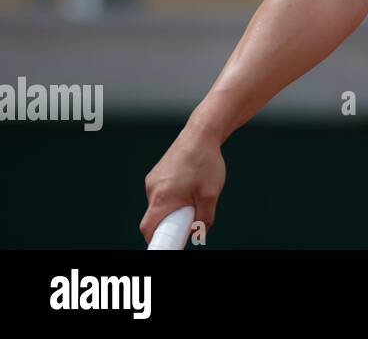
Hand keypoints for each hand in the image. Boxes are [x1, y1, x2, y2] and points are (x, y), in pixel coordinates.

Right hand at [139, 123, 225, 245]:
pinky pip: (161, 192)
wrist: (201, 133)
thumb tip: (198, 233)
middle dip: (171, 221)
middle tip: (190, 216)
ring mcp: (153, 180)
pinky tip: (190, 185)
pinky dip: (173, 196)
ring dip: (173, 207)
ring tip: (194, 194)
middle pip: (155, 217)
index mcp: (162, 197)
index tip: (170, 242)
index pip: (148, 229)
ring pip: (159, 204)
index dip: (158, 239)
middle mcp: (152, 189)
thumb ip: (204, 217)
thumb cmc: (206, 162)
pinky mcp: (157, 173)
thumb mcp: (211, 194)